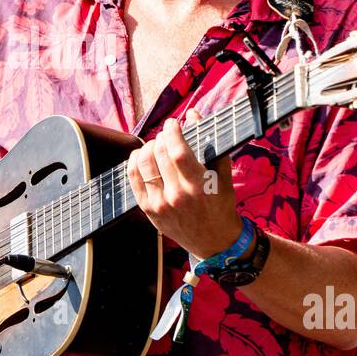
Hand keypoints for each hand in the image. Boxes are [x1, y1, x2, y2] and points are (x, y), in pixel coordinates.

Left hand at [126, 108, 243, 259]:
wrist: (214, 241)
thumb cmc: (221, 206)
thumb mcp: (223, 175)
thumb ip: (210, 143)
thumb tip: (193, 113)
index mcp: (198, 186)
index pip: (177, 151)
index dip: (172, 131)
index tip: (173, 123)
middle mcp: (176, 195)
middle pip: (158, 153)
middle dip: (161, 137)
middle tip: (167, 134)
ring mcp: (159, 204)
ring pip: (142, 163)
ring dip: (147, 147)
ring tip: (155, 145)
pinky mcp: (148, 210)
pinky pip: (133, 178)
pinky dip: (134, 162)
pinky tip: (142, 156)